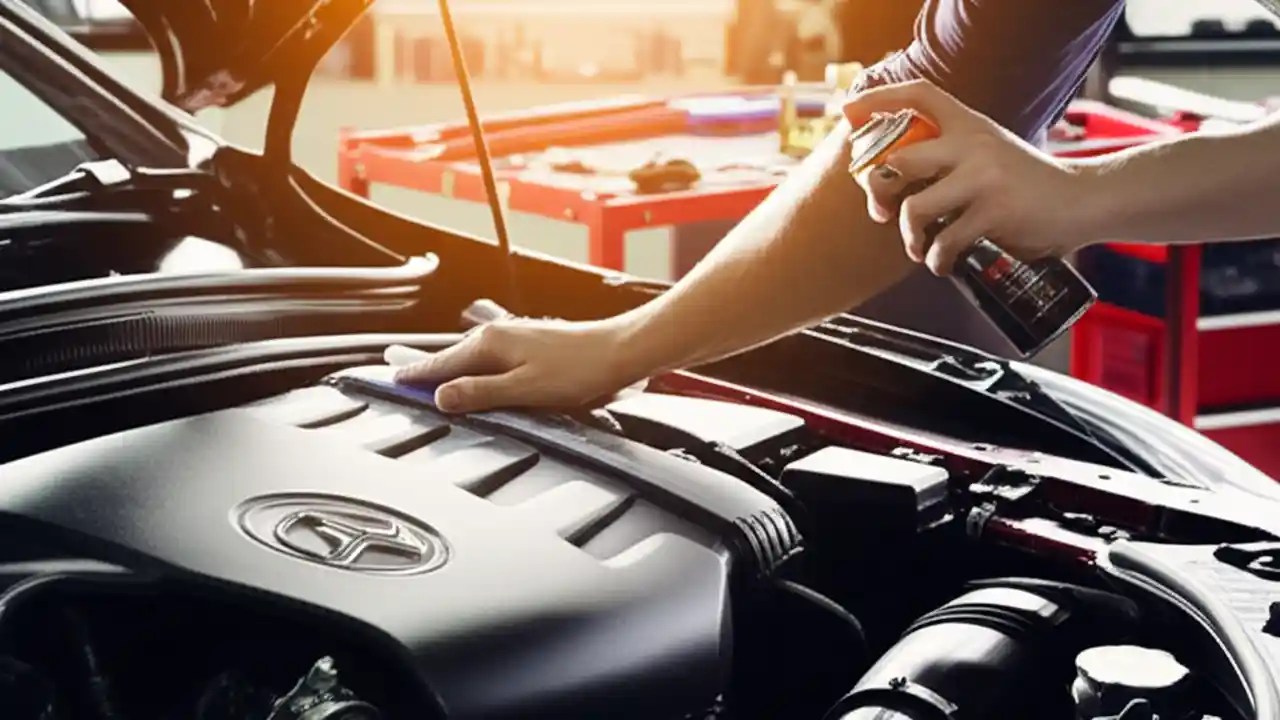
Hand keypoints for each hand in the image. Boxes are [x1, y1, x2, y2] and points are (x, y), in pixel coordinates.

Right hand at [388, 317, 638, 413]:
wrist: (620, 352)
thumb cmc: (579, 371)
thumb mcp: (524, 390)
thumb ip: (480, 394)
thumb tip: (442, 398)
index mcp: (490, 345)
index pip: (440, 364)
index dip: (415, 375)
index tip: (391, 379)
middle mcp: (499, 336)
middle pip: (452, 358)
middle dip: (426, 369)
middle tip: (400, 376)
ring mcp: (515, 338)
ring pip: (470, 357)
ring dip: (450, 368)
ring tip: (428, 377)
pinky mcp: (531, 346)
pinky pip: (489, 358)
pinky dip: (473, 367)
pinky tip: (476, 374)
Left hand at [843, 80, 1096, 274]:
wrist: (1081, 200)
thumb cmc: (1025, 183)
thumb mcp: (988, 151)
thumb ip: (949, 153)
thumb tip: (891, 173)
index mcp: (970, 123)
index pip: (920, 94)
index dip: (879, 100)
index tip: (849, 114)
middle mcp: (973, 143)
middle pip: (898, 160)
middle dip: (878, 192)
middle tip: (882, 213)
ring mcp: (983, 177)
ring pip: (915, 209)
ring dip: (909, 237)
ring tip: (920, 247)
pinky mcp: (994, 212)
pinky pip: (943, 242)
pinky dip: (937, 259)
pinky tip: (944, 262)